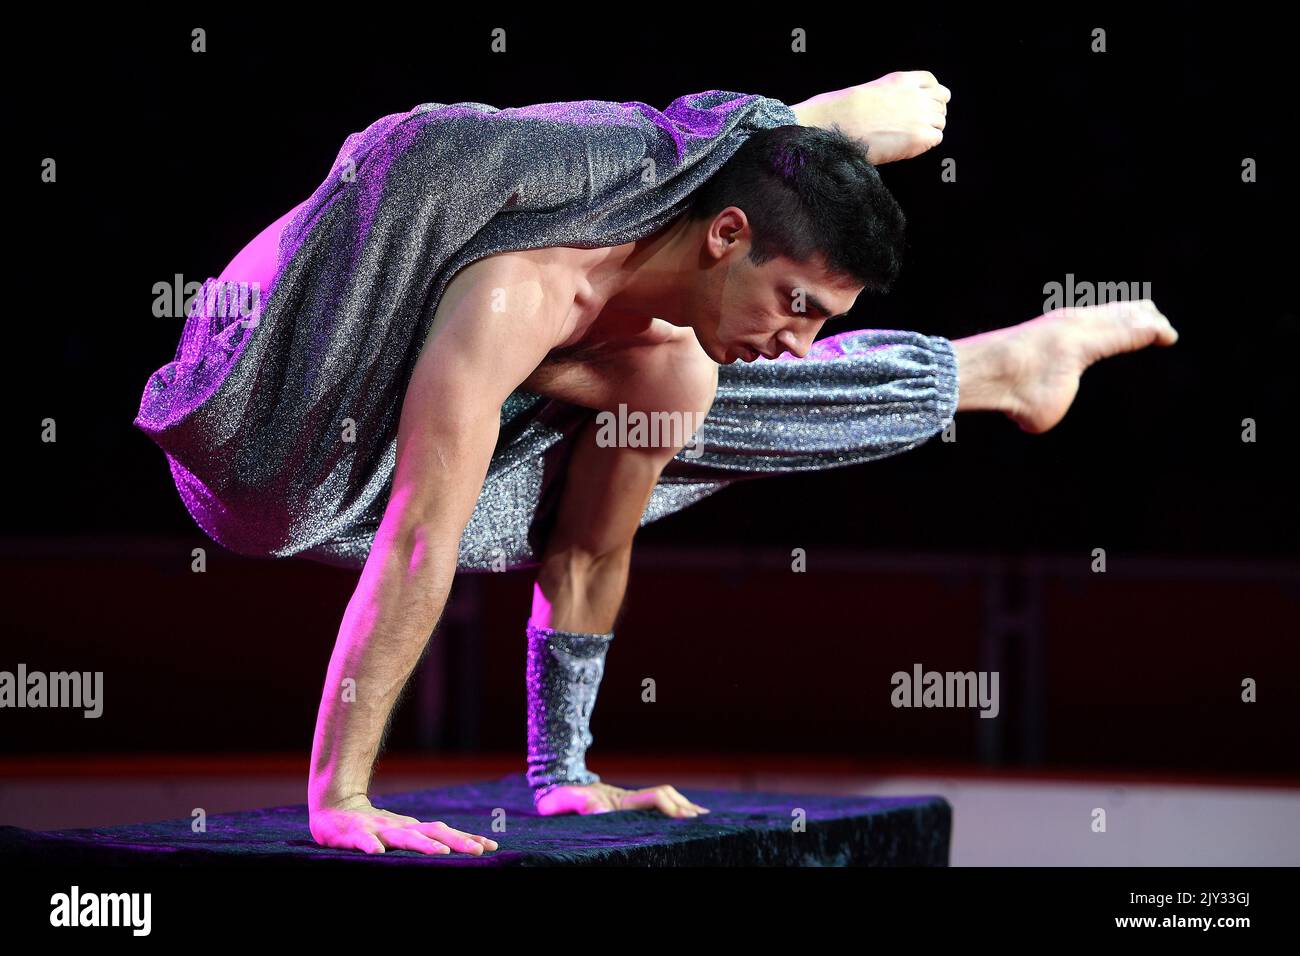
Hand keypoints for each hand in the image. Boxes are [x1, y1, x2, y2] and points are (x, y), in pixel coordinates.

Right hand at [310, 795, 499, 854]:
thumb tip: (453, 847)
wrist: (334, 808)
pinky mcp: (354, 834)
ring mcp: (378, 830)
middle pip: (432, 832)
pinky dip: (370, 846)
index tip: (491, 846)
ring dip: (423, 844)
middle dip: (456, 841)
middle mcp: (400, 827)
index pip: (445, 833)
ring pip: (404, 837)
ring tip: (441, 853)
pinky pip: (363, 841)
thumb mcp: (402, 833)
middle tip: (477, 851)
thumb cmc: (373, 826)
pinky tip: (377, 853)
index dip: (467, 839)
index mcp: (412, 828)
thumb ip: (425, 839)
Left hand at [535, 781, 709, 817]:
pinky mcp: (626, 805)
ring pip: (662, 798)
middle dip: (683, 805)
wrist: (556, 783)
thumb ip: (579, 802)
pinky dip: (671, 808)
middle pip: (663, 796)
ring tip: (702, 816)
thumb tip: (599, 808)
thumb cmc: (558, 796)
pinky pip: (654, 805)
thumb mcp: (565, 799)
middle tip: (703, 818)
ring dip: (681, 805)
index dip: (669, 806)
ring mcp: (628, 801)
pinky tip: (683, 815)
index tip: (685, 815)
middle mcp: (627, 799)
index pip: (653, 799)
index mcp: (618, 800)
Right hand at [800, 70, 950, 164]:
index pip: (931, 83)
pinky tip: (908, 146)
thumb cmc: (845, 111)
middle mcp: (916, 95)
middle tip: (916, 126)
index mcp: (902, 80)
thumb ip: (892, 95)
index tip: (925, 104)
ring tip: (908, 138)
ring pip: (940, 121)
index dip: (931, 94)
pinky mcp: (920, 136)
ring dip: (929, 129)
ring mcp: (920, 115)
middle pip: (941, 101)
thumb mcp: (872, 91)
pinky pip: (936, 138)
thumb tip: (899, 111)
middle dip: (931, 113)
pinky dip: (925, 144)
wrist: (839, 125)